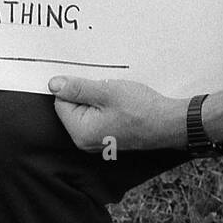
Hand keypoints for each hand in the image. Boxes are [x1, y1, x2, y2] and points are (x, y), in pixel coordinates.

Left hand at [48, 75, 187, 151]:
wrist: (168, 123)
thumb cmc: (141, 110)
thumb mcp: (107, 92)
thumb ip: (78, 88)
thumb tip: (54, 84)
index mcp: (80, 132)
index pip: (61, 102)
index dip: (75, 87)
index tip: (94, 82)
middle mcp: (85, 140)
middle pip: (72, 107)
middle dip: (87, 92)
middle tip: (107, 88)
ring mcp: (96, 140)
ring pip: (86, 109)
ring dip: (98, 97)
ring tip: (116, 95)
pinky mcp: (107, 135)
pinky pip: (97, 115)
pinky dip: (105, 105)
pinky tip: (120, 102)